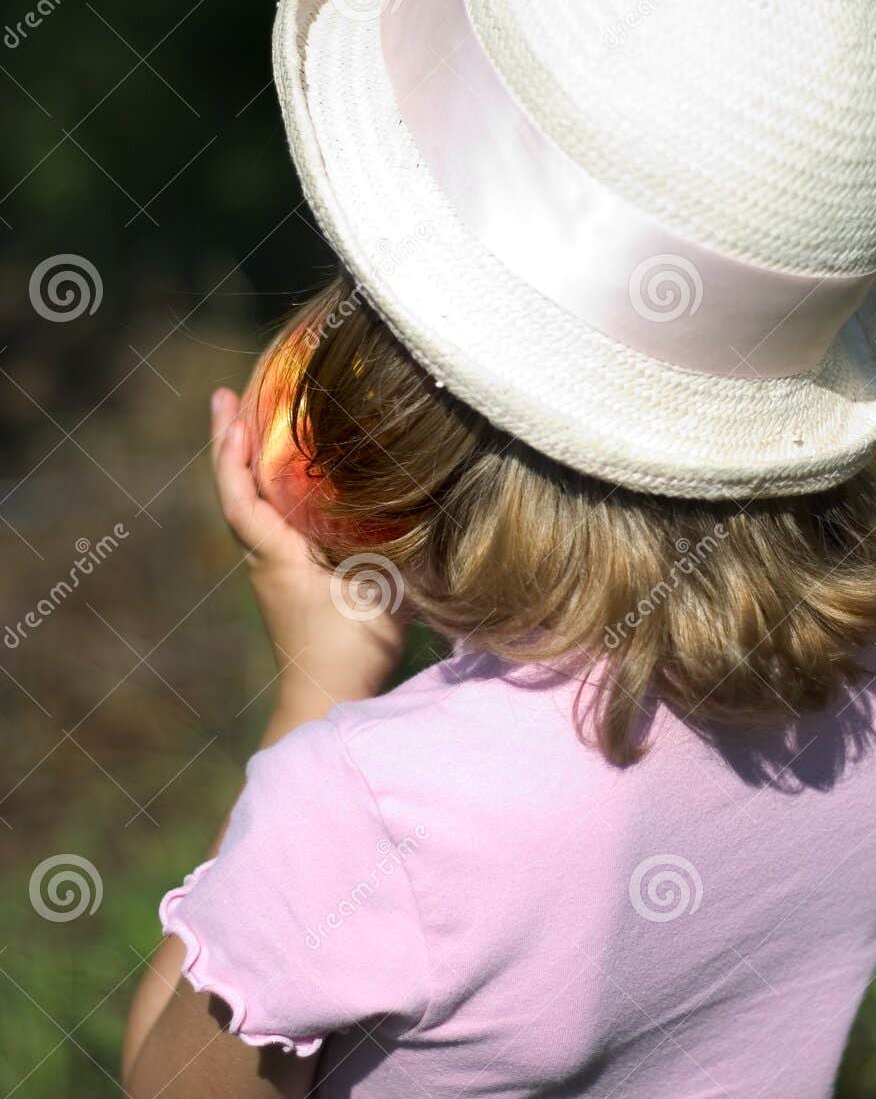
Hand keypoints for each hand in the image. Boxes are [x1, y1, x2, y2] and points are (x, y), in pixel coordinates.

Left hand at [210, 388, 407, 718]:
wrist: (325, 703)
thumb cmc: (350, 652)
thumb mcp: (379, 598)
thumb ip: (398, 550)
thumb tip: (426, 502)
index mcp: (278, 558)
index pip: (240, 499)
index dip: (233, 455)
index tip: (235, 414)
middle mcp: (265, 559)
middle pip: (236, 492)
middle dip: (229, 442)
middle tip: (224, 396)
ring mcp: (272, 569)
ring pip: (248, 504)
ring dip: (245, 461)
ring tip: (249, 418)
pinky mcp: (286, 577)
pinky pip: (266, 519)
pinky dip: (265, 486)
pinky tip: (284, 471)